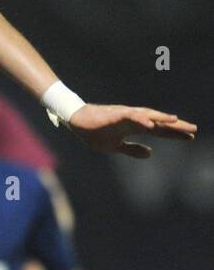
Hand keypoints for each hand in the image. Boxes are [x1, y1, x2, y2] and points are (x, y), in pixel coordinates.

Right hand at [67, 104, 195, 158]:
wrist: (75, 121)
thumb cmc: (93, 131)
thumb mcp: (115, 146)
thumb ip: (132, 149)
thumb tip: (150, 153)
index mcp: (134, 128)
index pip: (159, 131)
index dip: (174, 134)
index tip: (191, 137)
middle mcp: (133, 120)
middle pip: (158, 122)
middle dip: (175, 127)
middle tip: (194, 129)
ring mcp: (124, 116)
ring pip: (147, 116)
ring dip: (161, 119)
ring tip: (176, 120)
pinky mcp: (114, 115)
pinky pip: (129, 117)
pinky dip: (140, 119)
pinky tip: (150, 123)